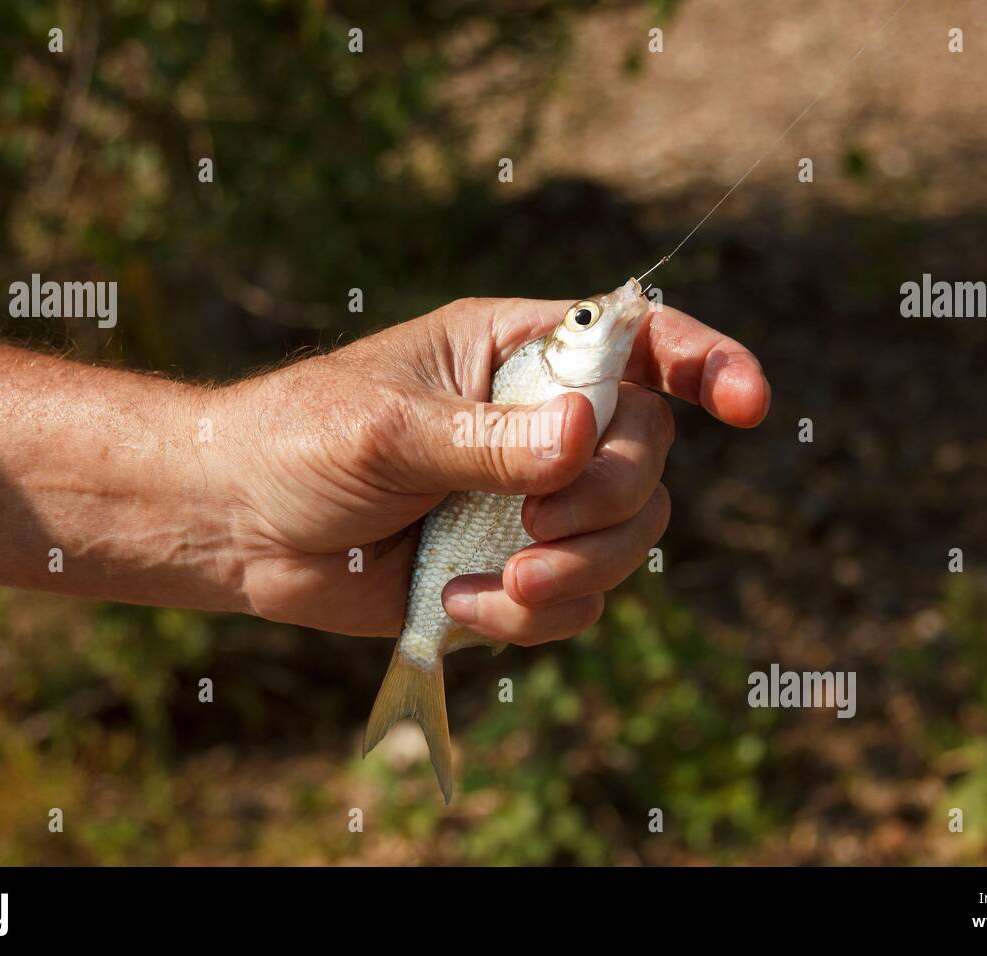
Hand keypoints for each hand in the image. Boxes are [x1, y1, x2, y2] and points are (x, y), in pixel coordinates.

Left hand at [219, 296, 769, 641]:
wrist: (239, 528)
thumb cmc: (297, 442)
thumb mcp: (384, 430)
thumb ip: (485, 439)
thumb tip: (584, 437)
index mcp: (514, 352)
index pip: (638, 342)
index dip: (706, 362)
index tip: (748, 402)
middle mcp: (539, 421)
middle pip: (648, 453)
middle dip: (608, 501)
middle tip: (536, 525)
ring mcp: (532, 499)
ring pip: (628, 537)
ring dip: (580, 570)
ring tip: (500, 587)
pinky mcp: (514, 567)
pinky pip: (578, 599)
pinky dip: (538, 615)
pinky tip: (466, 607)